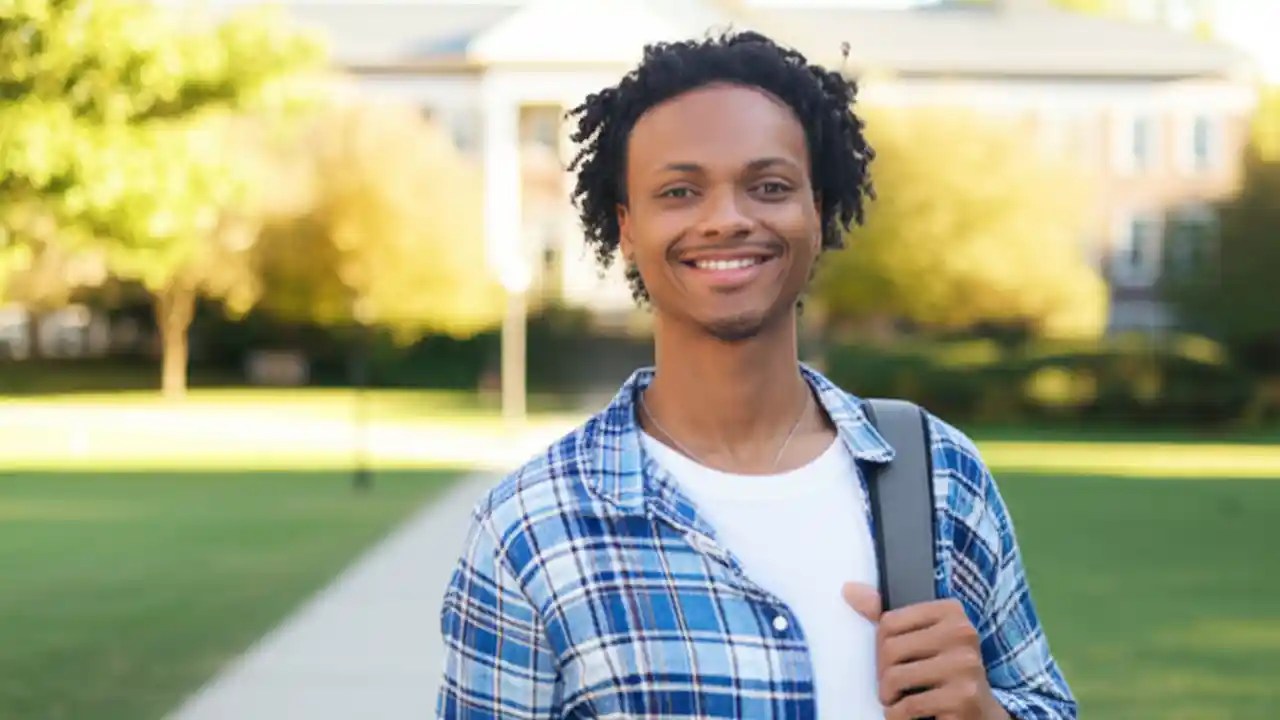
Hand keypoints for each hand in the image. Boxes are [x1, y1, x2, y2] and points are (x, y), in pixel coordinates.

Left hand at [842, 582, 1008, 719]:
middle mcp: (963, 634)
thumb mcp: (922, 640)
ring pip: (896, 677)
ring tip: (898, 700)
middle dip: (883, 674)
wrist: (980, 712)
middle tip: (891, 686)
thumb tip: (849, 590)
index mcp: (952, 613)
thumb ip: (890, 618)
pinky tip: (906, 715)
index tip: (891, 660)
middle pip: (890, 648)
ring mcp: (965, 666)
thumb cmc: (945, 673)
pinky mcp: (963, 699)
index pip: (889, 621)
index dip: (881, 647)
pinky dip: (897, 716)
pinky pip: (908, 706)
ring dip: (889, 697)